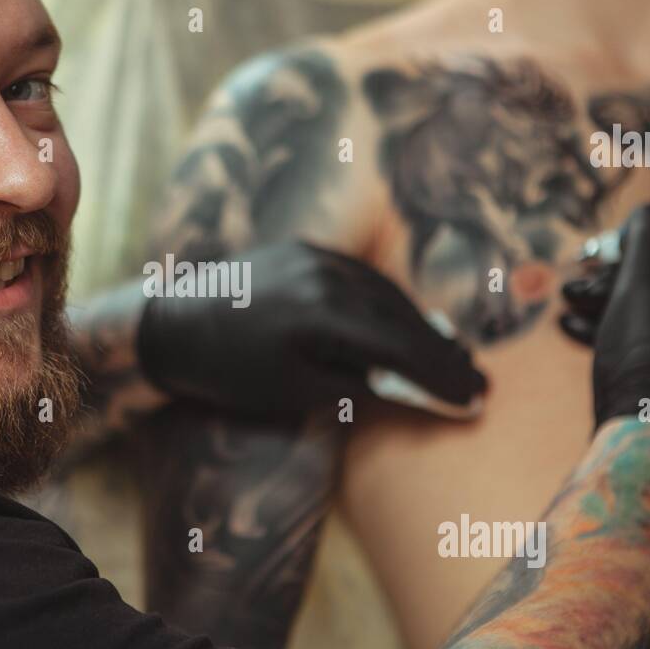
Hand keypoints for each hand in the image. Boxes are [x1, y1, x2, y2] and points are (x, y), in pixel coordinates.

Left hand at [137, 241, 486, 418]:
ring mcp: (318, 257)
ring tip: (452, 357)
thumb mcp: (296, 392)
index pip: (403, 347)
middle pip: (403, 317)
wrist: (172, 324)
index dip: (443, 375)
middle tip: (477, 382)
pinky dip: (389, 304)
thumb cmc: (229, 371)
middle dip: (442, 353)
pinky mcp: (307, 250)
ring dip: (421, 326)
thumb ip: (359, 386)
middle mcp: (328, 275)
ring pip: (386, 293)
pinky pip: (362, 278)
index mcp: (324, 315)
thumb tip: (412, 387)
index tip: (474, 398)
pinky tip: (408, 324)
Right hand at [560, 205, 649, 468]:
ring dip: (605, 293)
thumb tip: (648, 216)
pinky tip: (570, 326)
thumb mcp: (646, 279)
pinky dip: (606, 324)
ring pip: (648, 301)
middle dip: (621, 265)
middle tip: (586, 270)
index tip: (632, 236)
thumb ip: (649, 235)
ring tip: (567, 297)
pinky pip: (638, 334)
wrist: (643, 432)